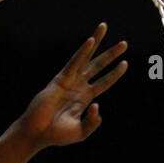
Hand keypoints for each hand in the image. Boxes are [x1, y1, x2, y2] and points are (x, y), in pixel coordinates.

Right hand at [17, 23, 126, 149]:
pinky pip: (74, 62)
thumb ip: (92, 122)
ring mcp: (70, 81)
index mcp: (85, 98)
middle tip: (125, 44)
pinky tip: (90, 41)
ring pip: (86, 58)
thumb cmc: (56, 135)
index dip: (115, 74)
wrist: (38, 133)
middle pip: (99, 66)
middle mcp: (79, 86)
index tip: (125, 64)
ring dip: (96, 42)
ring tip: (104, 27)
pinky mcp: (61, 79)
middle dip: (111, 55)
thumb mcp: (81, 132)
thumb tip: (97, 106)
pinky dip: (83, 51)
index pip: (104, 82)